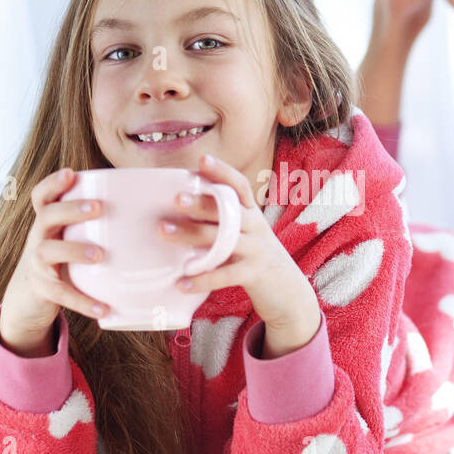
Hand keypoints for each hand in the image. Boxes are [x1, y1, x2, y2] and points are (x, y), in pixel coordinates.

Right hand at [0, 167, 110, 349]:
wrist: (31, 298)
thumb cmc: (64, 260)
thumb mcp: (71, 238)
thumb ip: (96, 225)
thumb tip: (149, 212)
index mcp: (48, 222)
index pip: (42, 196)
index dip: (53, 183)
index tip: (71, 173)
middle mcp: (39, 237)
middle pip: (47, 216)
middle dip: (71, 209)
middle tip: (98, 208)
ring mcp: (37, 264)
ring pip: (47, 251)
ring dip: (75, 250)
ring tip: (100, 255)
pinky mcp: (42, 289)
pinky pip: (61, 294)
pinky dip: (83, 301)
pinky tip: (104, 309)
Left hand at [159, 154, 319, 339]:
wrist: (289, 293)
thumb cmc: (255, 259)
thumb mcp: (246, 235)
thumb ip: (222, 223)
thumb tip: (179, 211)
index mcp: (252, 214)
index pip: (240, 186)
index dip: (223, 172)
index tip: (203, 160)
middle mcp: (256, 227)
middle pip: (229, 211)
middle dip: (202, 203)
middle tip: (177, 198)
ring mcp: (257, 250)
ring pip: (223, 240)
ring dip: (191, 235)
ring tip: (164, 232)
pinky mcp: (255, 274)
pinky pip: (225, 275)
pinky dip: (202, 279)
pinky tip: (181, 282)